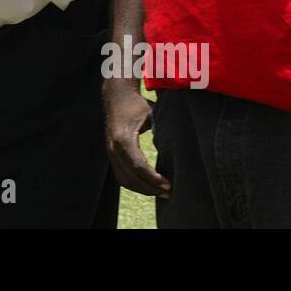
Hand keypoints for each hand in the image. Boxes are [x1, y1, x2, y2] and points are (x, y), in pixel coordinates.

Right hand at [104, 83, 170, 197]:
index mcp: (124, 138)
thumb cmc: (137, 105)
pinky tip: (148, 185)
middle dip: (150, 188)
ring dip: (142, 189)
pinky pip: (121, 177)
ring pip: (125, 181)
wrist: (116, 98)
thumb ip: (162, 129)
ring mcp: (110, 153)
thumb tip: (180, 146)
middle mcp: (114, 148)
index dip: (154, 179)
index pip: (138, 166)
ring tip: (160, 192)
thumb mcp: (152, 114)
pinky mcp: (111, 156)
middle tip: (168, 192)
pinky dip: (135, 185)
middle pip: (131, 178)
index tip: (169, 184)